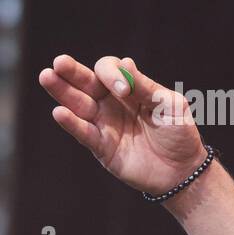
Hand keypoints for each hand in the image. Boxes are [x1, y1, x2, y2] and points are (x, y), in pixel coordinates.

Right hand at [38, 54, 206, 195]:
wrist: (184, 170)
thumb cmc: (180, 134)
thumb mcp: (170, 106)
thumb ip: (147, 87)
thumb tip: (126, 63)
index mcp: (129, 89)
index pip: (108, 70)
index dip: (111, 75)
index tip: (124, 90)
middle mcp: (111, 104)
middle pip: (86, 83)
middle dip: (71, 72)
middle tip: (59, 63)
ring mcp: (104, 124)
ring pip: (77, 104)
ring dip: (62, 91)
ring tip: (47, 77)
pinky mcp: (101, 147)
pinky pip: (83, 133)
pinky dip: (72, 123)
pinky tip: (59, 112)